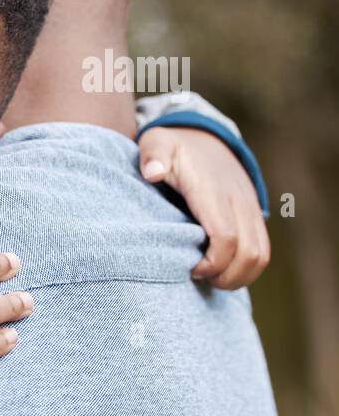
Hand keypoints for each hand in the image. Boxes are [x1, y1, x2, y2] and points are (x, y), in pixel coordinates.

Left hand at [138, 126, 269, 288]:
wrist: (203, 138)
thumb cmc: (174, 148)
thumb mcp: (156, 143)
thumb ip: (153, 156)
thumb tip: (153, 173)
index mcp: (213, 191)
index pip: (226, 237)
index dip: (212, 263)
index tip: (189, 268)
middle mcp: (238, 202)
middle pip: (249, 254)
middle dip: (225, 276)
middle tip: (197, 278)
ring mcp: (250, 210)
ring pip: (260, 256)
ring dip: (238, 276)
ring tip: (209, 278)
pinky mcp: (254, 216)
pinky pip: (262, 249)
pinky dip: (246, 268)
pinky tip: (219, 269)